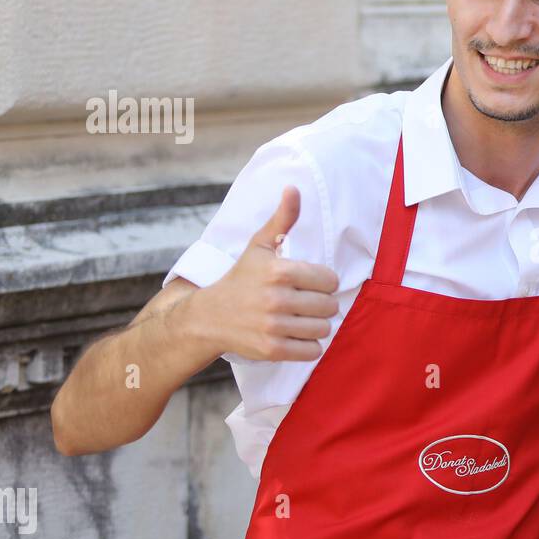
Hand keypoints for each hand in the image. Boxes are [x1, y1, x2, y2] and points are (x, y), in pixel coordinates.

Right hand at [191, 186, 340, 361]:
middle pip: (330, 306)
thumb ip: (282, 219)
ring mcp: (274, 326)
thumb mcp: (259, 246)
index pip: (330, 280)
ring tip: (299, 319)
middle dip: (321, 305)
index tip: (308, 283)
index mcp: (280, 271)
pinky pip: (313, 351)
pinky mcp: (271, 350)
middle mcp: (277, 299)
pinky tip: (294, 336)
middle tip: (304, 303)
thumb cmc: (241, 278)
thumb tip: (294, 188)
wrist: (208, 317)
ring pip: (324, 329)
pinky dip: (309, 346)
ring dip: (316, 326)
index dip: (323, 282)